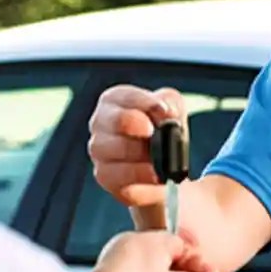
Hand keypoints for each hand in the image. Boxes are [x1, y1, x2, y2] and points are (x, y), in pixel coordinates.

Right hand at [87, 85, 187, 206]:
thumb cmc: (162, 129)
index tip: (164, 111)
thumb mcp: (171, 108)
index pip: (124, 96)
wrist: (163, 164)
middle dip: (135, 124)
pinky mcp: (104, 175)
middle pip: (114, 121)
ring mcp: (99, 150)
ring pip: (112, 149)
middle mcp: (101, 122)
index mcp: (115, 100)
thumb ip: (170, 102)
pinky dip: (138, 174)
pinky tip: (154, 174)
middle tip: (151, 132)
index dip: (145, 102)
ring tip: (157, 157)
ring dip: (138, 153)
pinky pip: (116, 175)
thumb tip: (167, 112)